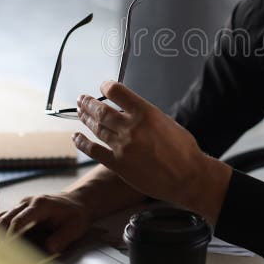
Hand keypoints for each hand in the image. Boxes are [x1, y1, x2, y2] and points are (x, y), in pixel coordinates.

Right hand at [0, 193, 89, 253]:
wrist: (76, 201)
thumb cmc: (75, 215)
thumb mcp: (75, 227)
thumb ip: (62, 238)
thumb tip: (49, 248)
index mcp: (41, 204)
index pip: (19, 219)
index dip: (10, 234)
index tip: (5, 248)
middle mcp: (28, 202)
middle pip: (5, 218)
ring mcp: (21, 205)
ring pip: (0, 217)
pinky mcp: (18, 210)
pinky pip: (1, 217)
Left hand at [75, 81, 230, 223]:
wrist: (187, 176)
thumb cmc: (183, 150)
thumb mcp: (167, 122)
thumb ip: (146, 116)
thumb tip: (130, 111)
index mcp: (146, 113)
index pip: (118, 92)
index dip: (107, 87)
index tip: (103, 87)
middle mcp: (132, 127)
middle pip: (102, 110)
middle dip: (89, 103)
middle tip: (82, 99)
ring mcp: (123, 146)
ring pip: (96, 128)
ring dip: (85, 118)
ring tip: (80, 113)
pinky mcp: (118, 164)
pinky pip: (94, 150)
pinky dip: (82, 143)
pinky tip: (76, 137)